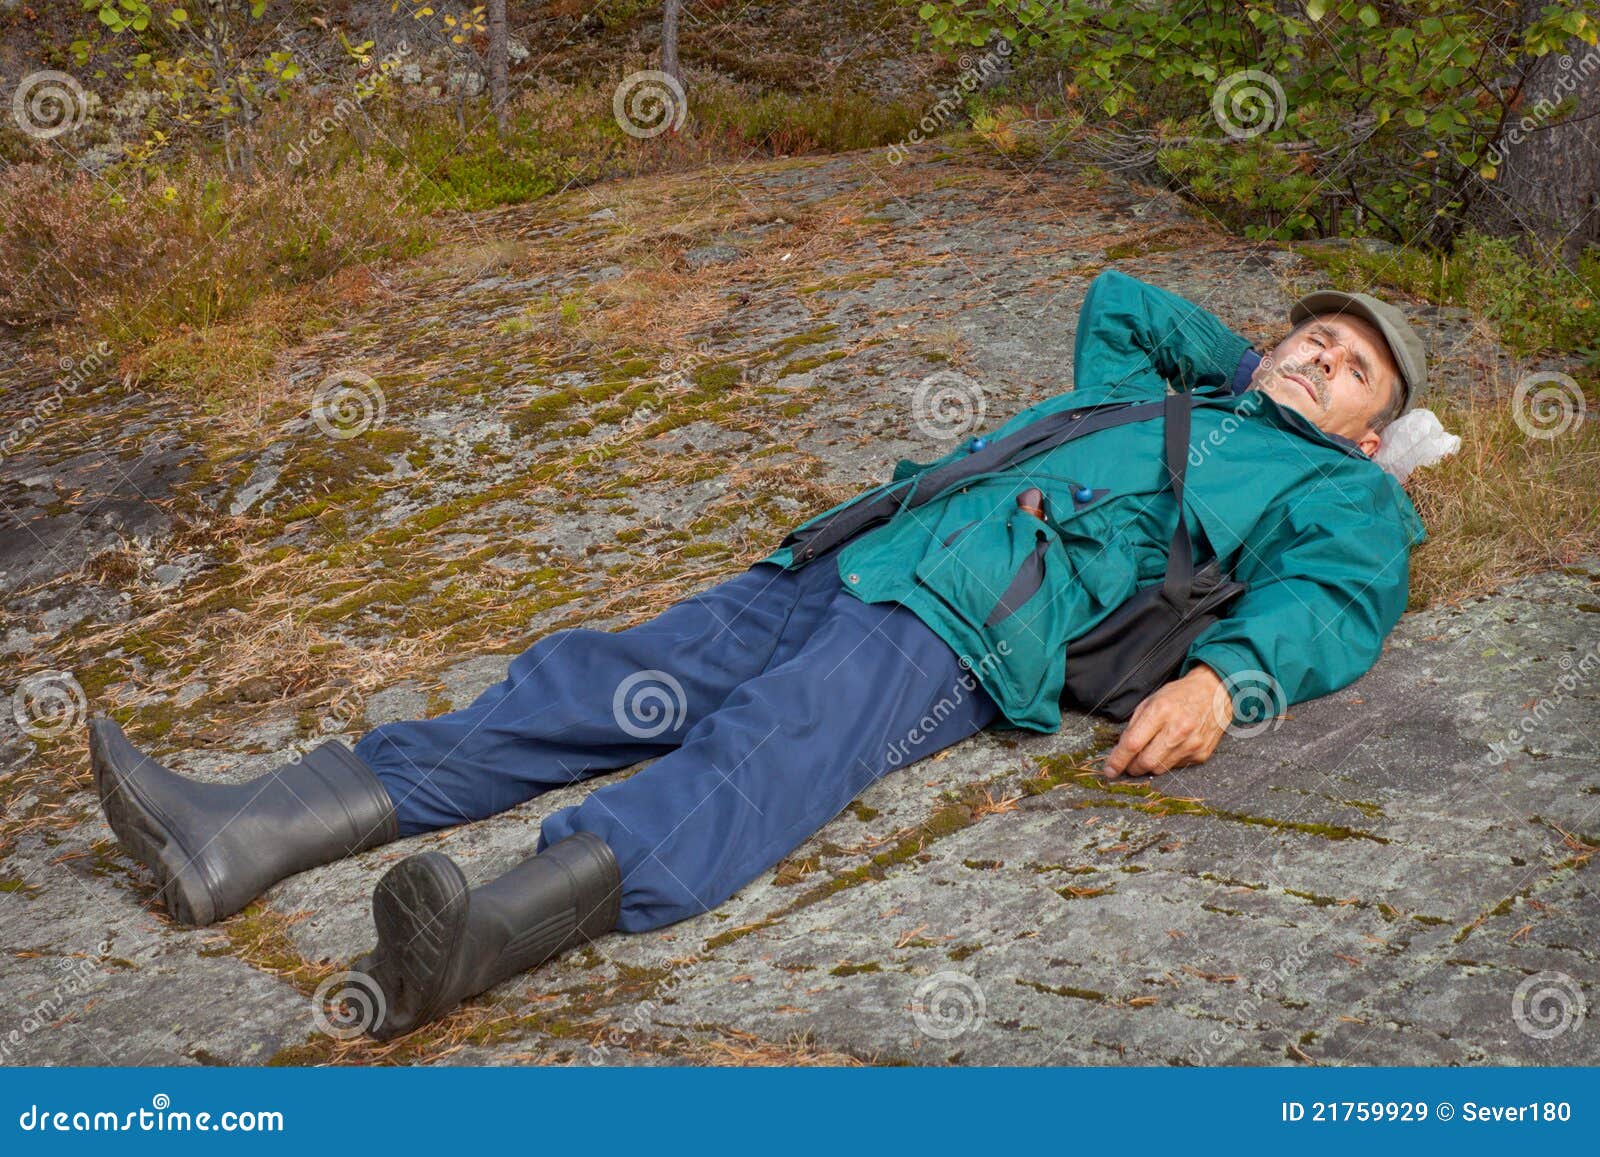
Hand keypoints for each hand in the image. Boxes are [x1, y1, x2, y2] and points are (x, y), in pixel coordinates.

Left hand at [1103, 663, 1231, 778]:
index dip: (1117, 760)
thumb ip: (1135, 725)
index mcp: (1161, 711)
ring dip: (1149, 766)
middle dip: (1132, 767)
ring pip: (1160, 768)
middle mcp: (1178, 729)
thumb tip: (1120, 750)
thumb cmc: (1179, 695)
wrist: (1214, 693)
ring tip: (1149, 754)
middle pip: (1146, 762)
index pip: (1133, 744)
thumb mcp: (1151, 701)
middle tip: (1128, 764)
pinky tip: (1170, 748)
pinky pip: (1176, 767)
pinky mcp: (1201, 754)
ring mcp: (1192, 744)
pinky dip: (1167, 762)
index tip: (1109, 770)